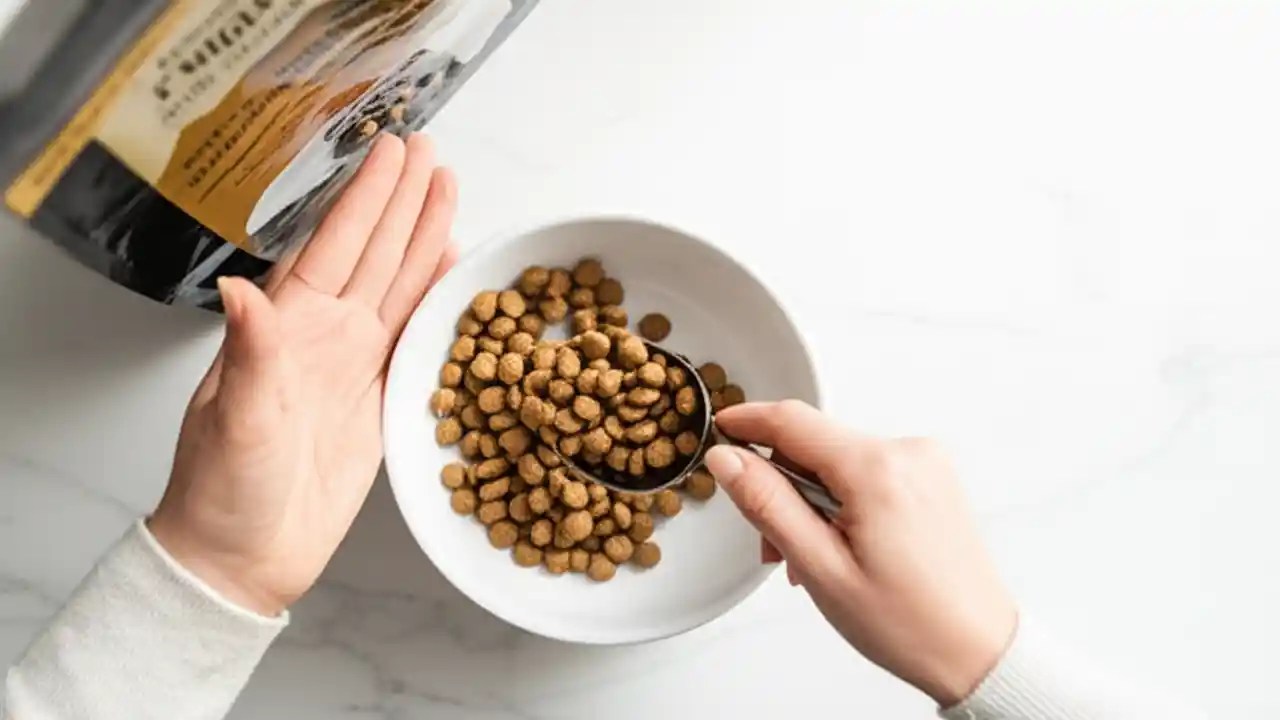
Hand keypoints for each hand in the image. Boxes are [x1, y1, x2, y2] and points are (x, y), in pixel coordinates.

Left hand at [149, 134, 457, 615]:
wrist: (244, 556)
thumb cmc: (224, 488)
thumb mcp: (233, 418)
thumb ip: (249, 352)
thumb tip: (240, 288)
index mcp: (290, 328)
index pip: (337, 244)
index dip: (368, 196)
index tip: (393, 150)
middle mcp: (326, 336)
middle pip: (376, 253)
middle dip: (404, 200)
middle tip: (432, 151)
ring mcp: (353, 367)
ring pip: (399, 288)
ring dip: (425, 240)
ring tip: (450, 195)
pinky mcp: (379, 404)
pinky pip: (415, 340)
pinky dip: (436, 303)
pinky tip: (452, 275)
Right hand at [704, 401, 1016, 706]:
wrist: (979, 650)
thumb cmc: (910, 623)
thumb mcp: (821, 568)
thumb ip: (768, 504)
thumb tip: (728, 459)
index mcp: (877, 470)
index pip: (792, 420)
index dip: (747, 421)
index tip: (718, 429)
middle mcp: (907, 453)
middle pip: (815, 443)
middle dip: (782, 484)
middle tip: (772, 543)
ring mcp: (925, 463)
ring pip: (839, 460)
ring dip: (813, 498)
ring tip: (814, 557)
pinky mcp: (933, 478)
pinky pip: (869, 471)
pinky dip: (844, 499)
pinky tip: (844, 543)